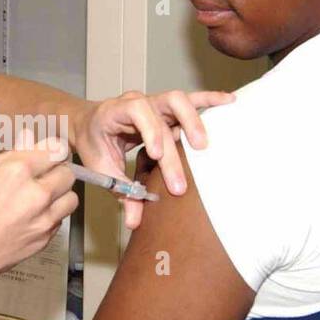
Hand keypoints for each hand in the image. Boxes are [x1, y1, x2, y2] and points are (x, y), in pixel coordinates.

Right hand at [0, 135, 77, 289]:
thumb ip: (5, 155)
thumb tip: (27, 140)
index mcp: (16, 172)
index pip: (55, 150)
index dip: (51, 149)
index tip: (48, 152)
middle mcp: (36, 195)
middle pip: (68, 173)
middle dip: (57, 170)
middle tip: (43, 174)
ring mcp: (43, 220)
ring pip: (71, 198)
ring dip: (60, 194)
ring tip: (41, 196)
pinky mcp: (44, 239)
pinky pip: (60, 219)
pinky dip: (51, 214)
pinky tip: (31, 215)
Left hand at [72, 89, 234, 228]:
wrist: (90, 123)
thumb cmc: (96, 143)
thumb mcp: (101, 168)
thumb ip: (120, 191)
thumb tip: (135, 220)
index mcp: (116, 111)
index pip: (137, 111)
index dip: (149, 131)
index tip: (156, 154)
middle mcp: (138, 102)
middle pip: (162, 114)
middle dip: (173, 150)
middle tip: (179, 181)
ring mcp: (155, 102)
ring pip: (178, 102)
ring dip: (193, 121)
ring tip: (203, 146)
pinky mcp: (168, 108)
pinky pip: (192, 100)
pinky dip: (210, 100)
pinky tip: (228, 102)